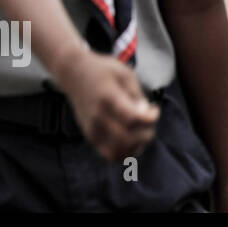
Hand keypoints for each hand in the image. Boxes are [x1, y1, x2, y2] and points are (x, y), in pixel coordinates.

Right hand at [53, 46, 158, 162]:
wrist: (73, 73)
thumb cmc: (101, 71)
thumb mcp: (124, 73)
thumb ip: (137, 94)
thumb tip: (145, 114)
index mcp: (107, 98)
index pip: (133, 119)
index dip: (150, 118)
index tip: (154, 109)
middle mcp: (97, 116)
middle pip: (128, 138)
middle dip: (146, 133)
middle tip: (148, 122)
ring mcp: (92, 128)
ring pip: (120, 151)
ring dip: (136, 146)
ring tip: (139, 132)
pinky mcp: (90, 135)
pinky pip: (110, 154)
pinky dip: (125, 152)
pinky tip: (131, 140)